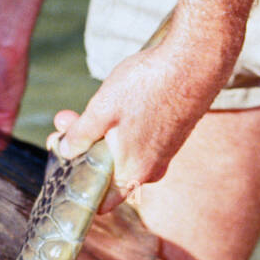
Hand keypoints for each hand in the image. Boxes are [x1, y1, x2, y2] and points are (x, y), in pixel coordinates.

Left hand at [54, 39, 230, 211]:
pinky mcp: (173, 133)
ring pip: (122, 151)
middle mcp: (151, 169)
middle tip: (63, 121)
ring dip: (100, 133)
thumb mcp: (102, 110)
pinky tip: (115, 102)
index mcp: (132, 173)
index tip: (62, 163)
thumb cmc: (148, 85)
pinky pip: (140, 139)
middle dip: (81, 147)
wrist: (196, 58)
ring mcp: (165, 152)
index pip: (102, 201)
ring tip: (84, 108)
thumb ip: (80, 136)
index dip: (78, 186)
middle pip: (106, 169)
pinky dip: (123, 126)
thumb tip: (65, 151)